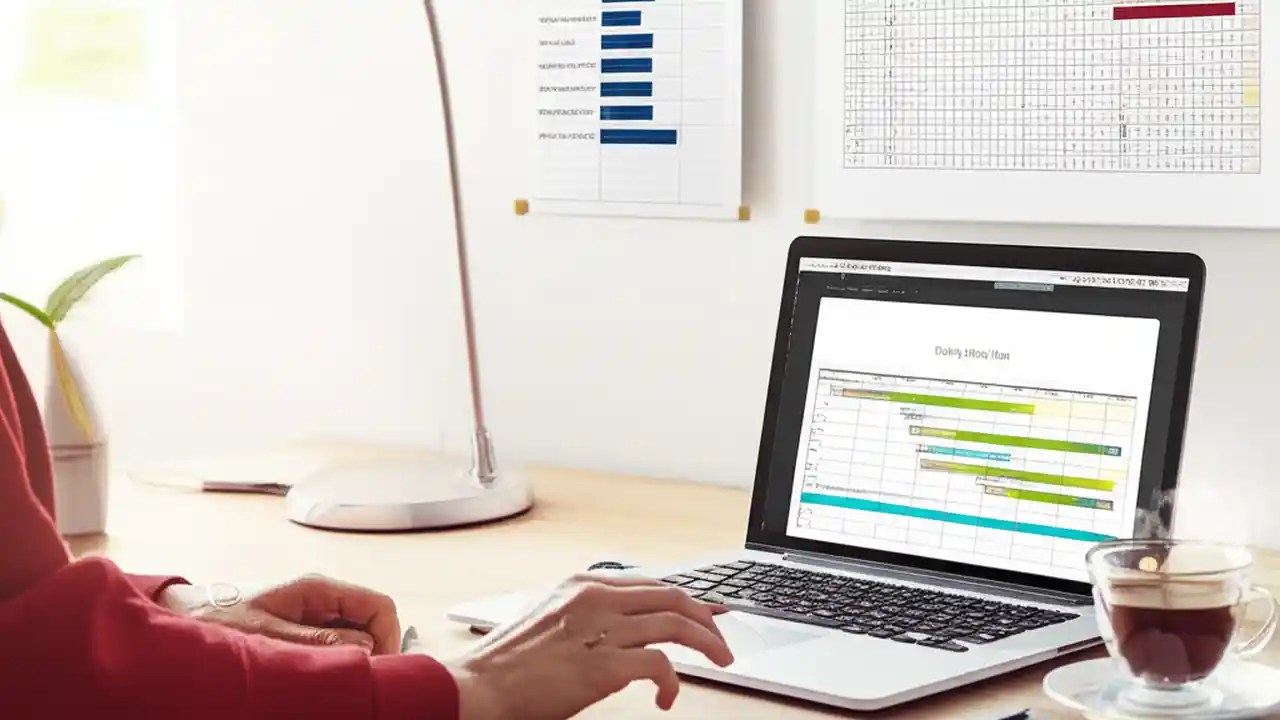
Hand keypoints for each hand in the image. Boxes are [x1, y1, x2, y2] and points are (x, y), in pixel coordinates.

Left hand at [160, 574, 401, 654]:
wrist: (183, 617)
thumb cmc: (217, 620)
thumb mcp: (266, 634)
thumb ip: (314, 641)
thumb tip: (363, 648)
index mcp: (319, 589)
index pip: (379, 605)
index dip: (389, 638)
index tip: (378, 671)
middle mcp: (322, 598)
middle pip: (372, 622)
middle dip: (372, 652)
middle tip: (355, 682)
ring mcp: (314, 614)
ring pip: (356, 636)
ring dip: (352, 659)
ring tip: (330, 678)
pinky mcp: (303, 629)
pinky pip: (335, 645)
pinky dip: (335, 662)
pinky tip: (317, 675)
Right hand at [445, 573, 734, 719]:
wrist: (479, 687)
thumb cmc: (509, 663)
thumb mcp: (552, 621)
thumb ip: (589, 617)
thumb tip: (627, 629)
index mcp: (583, 585)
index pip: (652, 584)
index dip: (687, 599)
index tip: (708, 613)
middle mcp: (596, 599)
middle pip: (673, 597)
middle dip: (707, 619)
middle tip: (721, 640)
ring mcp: (601, 630)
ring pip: (677, 625)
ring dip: (707, 645)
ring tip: (720, 663)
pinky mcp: (603, 666)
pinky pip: (660, 665)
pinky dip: (673, 681)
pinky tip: (667, 697)